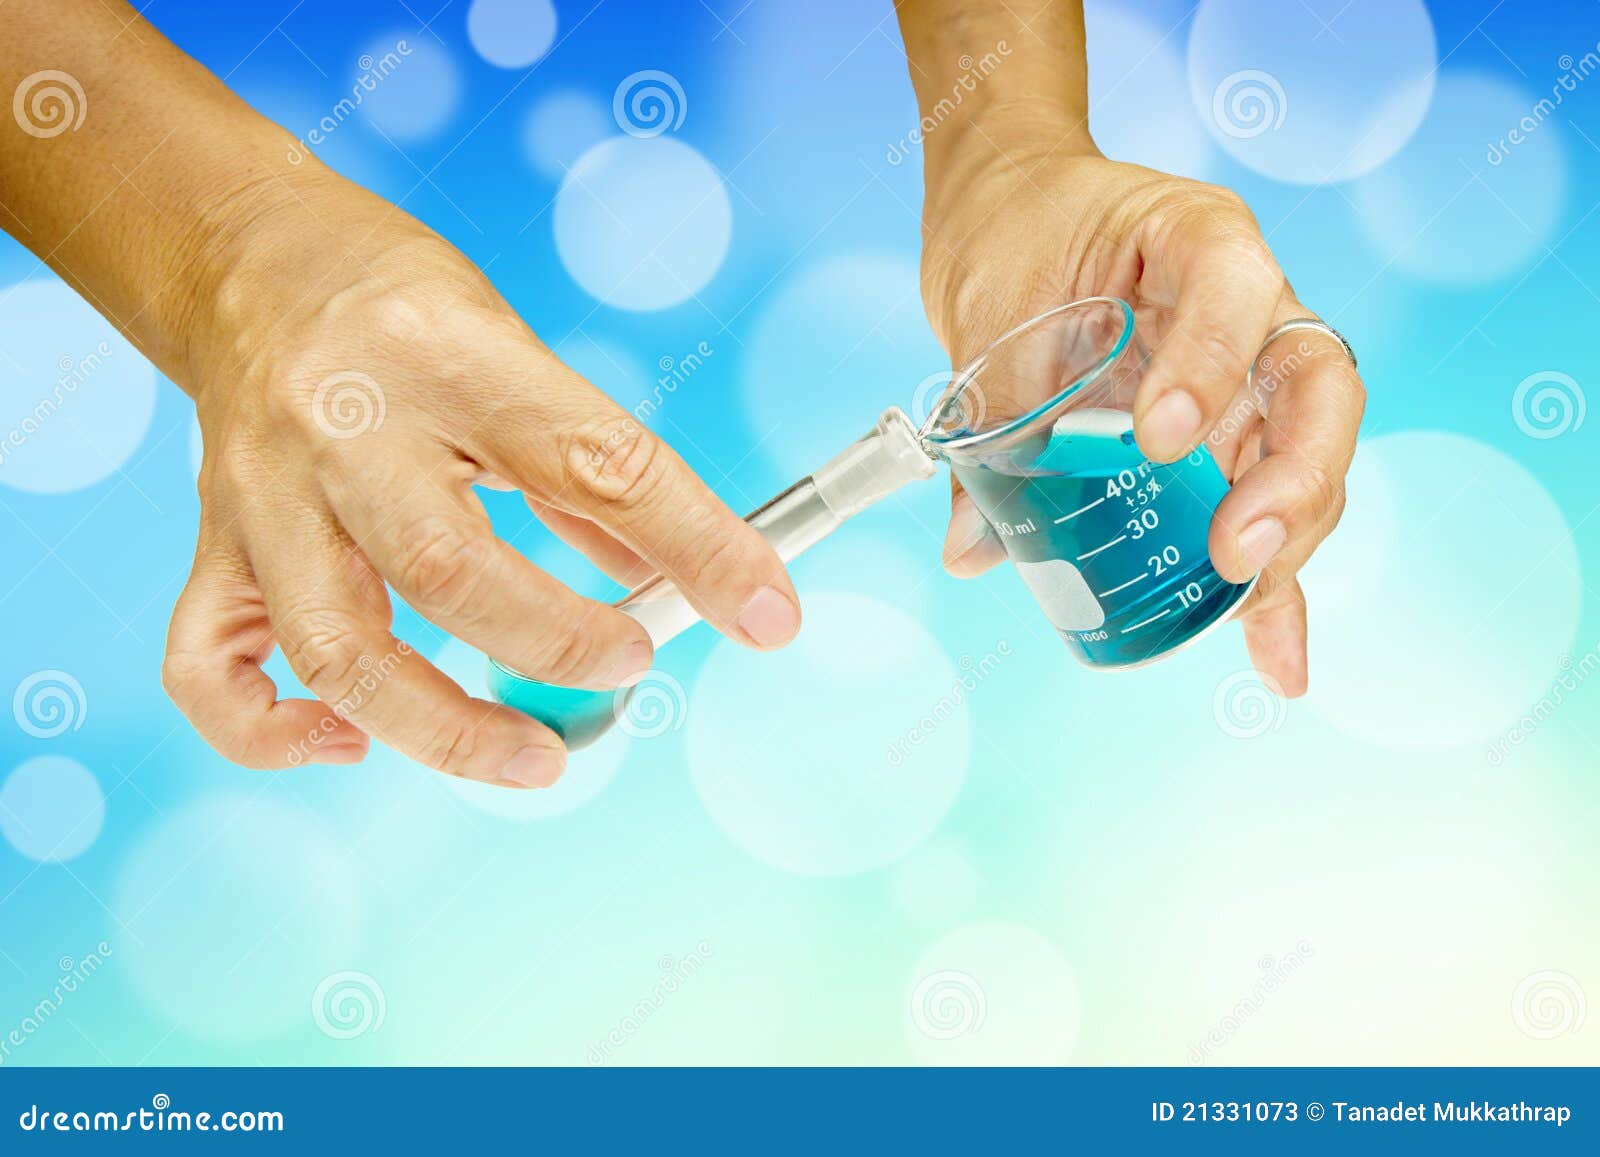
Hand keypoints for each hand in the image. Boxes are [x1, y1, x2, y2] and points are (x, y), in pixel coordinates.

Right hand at [163, 172, 799, 784]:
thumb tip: (675, 584)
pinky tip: (355, 740)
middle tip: (627, 669)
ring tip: (534, 757)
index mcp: (452, 358)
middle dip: (561, 647)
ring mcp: (264, 495)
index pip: (600, 463)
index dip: (700, 548)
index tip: (767, 614)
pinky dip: (276, 732)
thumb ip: (594, 471)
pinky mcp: (214, 542)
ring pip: (336, 645)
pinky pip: (211, 668)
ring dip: (444, 729)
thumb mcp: (520, 350)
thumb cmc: (405, 306)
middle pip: (450, 570)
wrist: (247, 256)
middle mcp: (346, 425)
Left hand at [919, 120, 1364, 694]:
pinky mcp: (1229, 435)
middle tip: (1234, 551)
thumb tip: (974, 551)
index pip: (1235, 286)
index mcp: (1195, 237)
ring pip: (1305, 454)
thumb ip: (991, 413)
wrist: (1016, 215)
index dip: (1212, 364)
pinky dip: (1270, 589)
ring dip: (1287, 541)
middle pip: (1314, 386)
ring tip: (1247, 614)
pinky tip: (1274, 658)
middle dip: (1292, 478)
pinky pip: (1263, 508)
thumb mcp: (991, 305)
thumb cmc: (1016, 235)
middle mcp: (1248, 304)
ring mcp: (1248, 373)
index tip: (1156, 439)